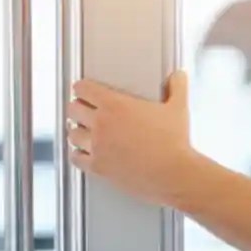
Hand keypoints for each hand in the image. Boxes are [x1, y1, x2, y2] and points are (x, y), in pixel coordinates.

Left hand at [65, 70, 204, 207]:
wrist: (174, 174)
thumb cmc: (174, 143)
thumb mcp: (178, 108)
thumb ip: (177, 87)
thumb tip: (178, 77)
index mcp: (115, 105)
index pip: (83, 88)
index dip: (82, 87)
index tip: (84, 89)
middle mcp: (101, 124)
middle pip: (72, 109)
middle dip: (77, 108)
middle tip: (82, 109)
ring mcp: (97, 147)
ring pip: (72, 134)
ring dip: (76, 131)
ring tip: (82, 131)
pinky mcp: (98, 167)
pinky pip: (75, 158)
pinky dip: (77, 154)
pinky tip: (82, 153)